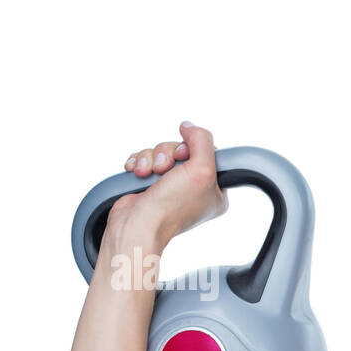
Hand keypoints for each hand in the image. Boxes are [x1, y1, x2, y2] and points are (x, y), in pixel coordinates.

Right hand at [105, 121, 227, 248]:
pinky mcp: (150, 184)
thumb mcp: (201, 169)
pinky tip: (136, 172)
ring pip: (161, 153)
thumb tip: (189, 127)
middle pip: (182, 150)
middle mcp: (194, 189)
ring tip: (146, 173)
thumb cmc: (171, 206)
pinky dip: (139, 162)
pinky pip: (145, 159)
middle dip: (167, 153)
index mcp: (214, 190)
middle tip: (163, 168)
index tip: (184, 157)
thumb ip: (202, 141)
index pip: (209, 153)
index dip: (193, 148)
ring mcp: (171, 187)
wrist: (137, 224)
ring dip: (151, 158)